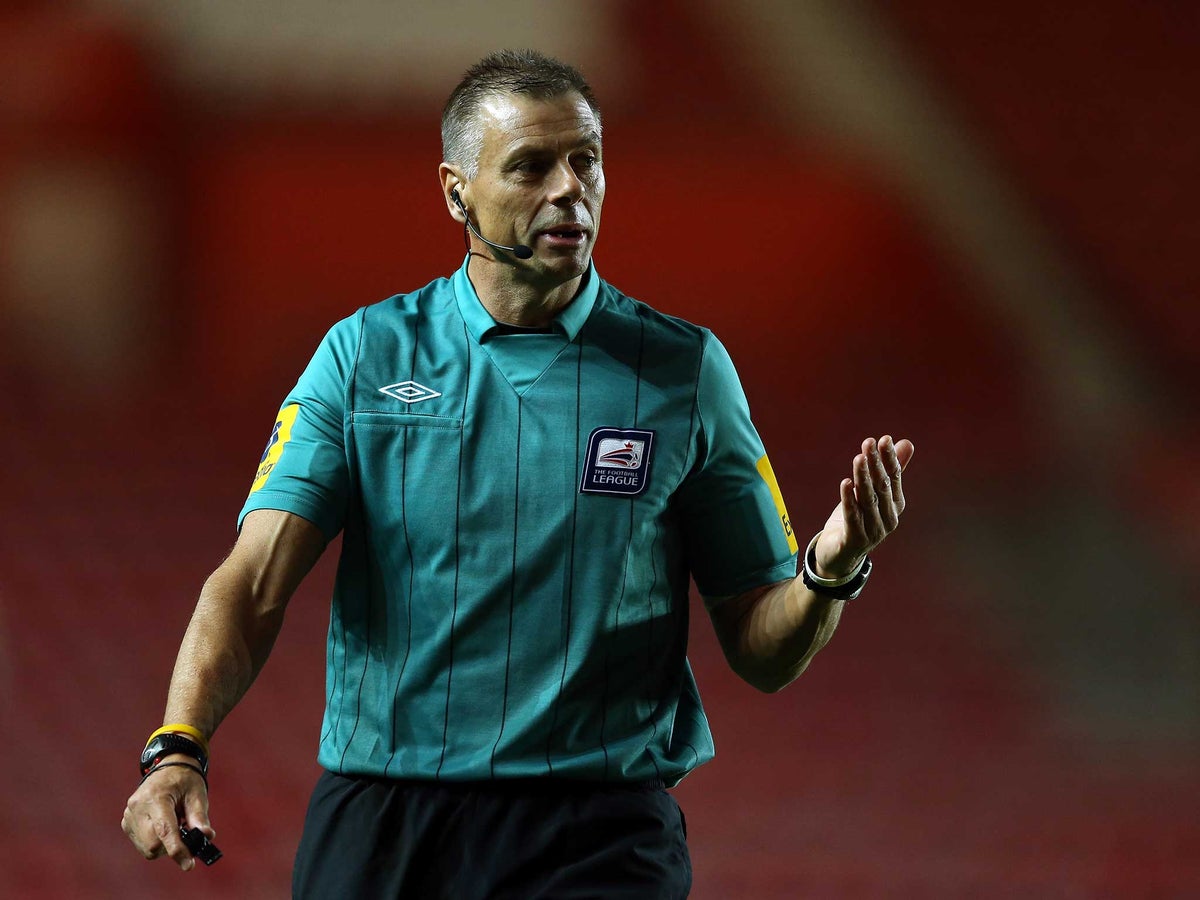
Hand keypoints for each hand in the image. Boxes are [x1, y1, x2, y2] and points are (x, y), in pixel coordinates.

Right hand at [121, 755, 214, 871]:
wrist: (168, 766)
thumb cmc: (185, 780)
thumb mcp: (198, 794)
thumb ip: (200, 817)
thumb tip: (206, 836)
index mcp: (156, 797)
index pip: (165, 830)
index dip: (177, 850)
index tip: (188, 865)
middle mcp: (137, 807)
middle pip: (154, 845)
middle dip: (172, 846)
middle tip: (187, 835)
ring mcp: (129, 815)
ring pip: (147, 848)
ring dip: (164, 845)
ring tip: (175, 825)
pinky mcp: (126, 822)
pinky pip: (142, 844)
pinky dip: (156, 841)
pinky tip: (164, 825)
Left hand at [814, 435, 912, 578]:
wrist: (840, 554)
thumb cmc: (858, 519)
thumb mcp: (873, 493)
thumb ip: (890, 470)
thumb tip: (905, 443)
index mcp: (895, 505)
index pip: (894, 478)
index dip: (890, 459)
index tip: (884, 439)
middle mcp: (888, 518)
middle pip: (882, 487)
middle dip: (876, 464)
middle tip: (868, 443)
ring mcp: (873, 531)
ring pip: (868, 500)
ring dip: (863, 477)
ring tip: (859, 458)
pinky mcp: (855, 539)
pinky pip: (852, 516)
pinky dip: (849, 499)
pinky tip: (845, 483)